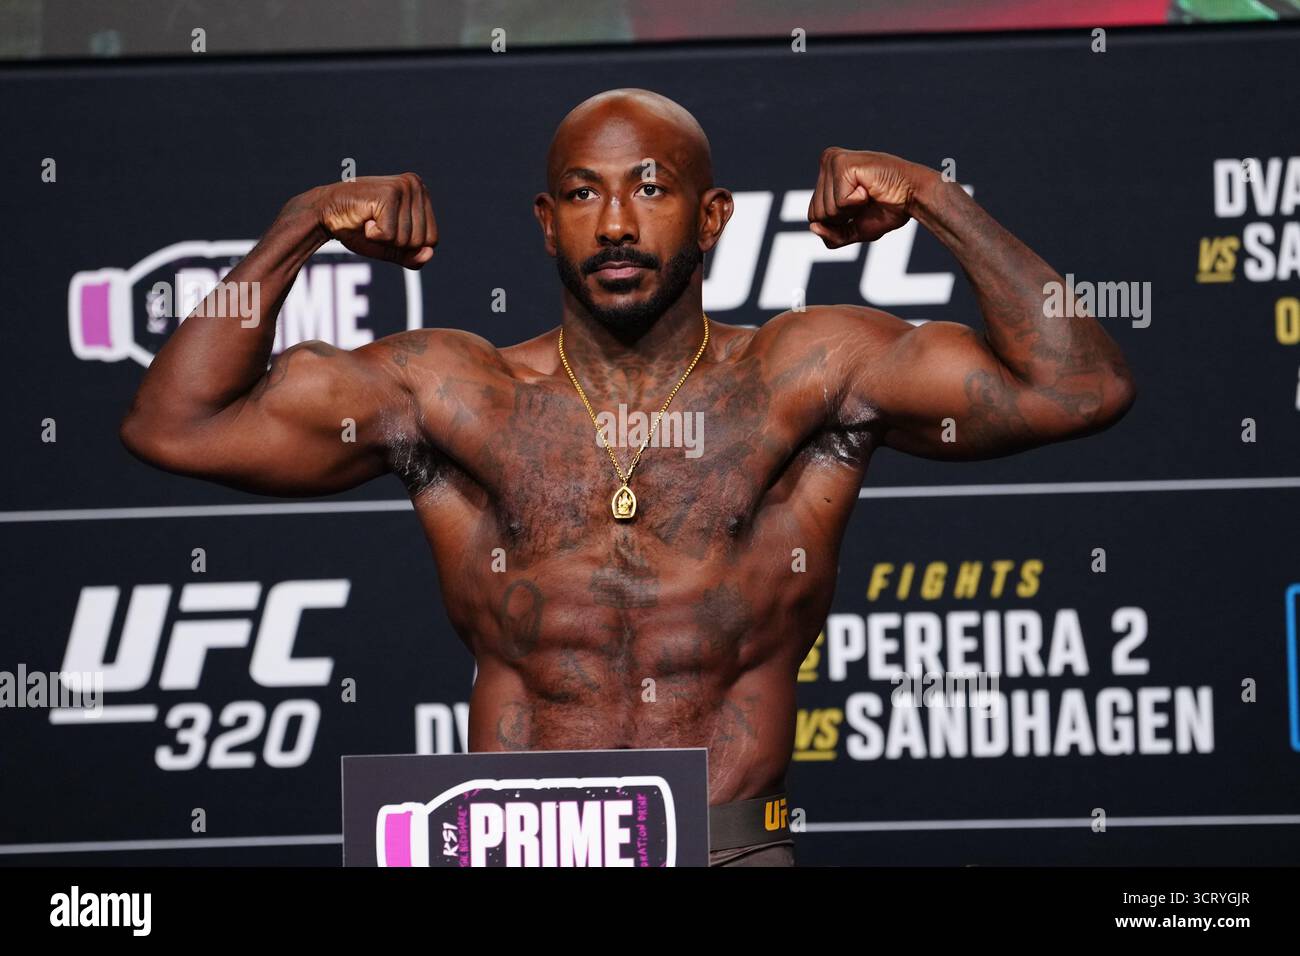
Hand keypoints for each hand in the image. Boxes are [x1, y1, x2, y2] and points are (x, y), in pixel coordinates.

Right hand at [310, 173, 437, 268]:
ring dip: (384, 240)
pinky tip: (364, 219)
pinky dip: (374, 236)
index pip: (432, 240)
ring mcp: (404, 187)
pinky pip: (390, 235)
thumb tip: (429, 254)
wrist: (325, 214)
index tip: (386, 228)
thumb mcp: (391, 248)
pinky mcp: (389, 194)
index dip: (407, 246)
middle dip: (396, 243)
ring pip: (407, 239)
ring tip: (369, 220)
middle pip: (422, 241)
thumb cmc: (358, 229)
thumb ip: (412, 256)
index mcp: (422, 194)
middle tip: (376, 225)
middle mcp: (416, 185)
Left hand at [808, 148, 926, 245]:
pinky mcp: (842, 163)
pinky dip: (856, 203)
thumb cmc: (887, 209)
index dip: (838, 222)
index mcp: (826, 173)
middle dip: (843, 218)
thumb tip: (813, 227)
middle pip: (816, 213)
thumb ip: (832, 234)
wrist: (913, 197)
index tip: (860, 206)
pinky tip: (869, 188)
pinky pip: (838, 202)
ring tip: (868, 193)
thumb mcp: (854, 229)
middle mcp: (827, 161)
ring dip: (851, 210)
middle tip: (866, 200)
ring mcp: (833, 160)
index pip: (813, 215)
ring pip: (826, 210)